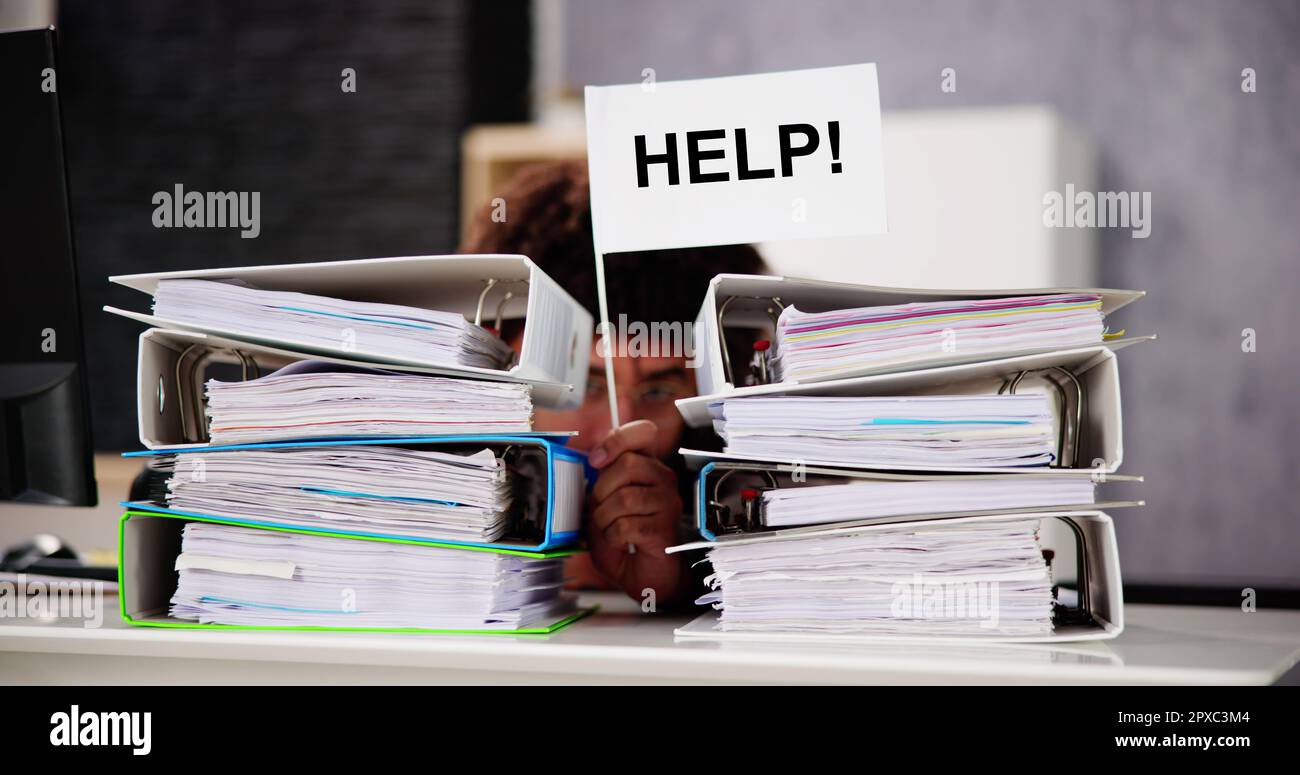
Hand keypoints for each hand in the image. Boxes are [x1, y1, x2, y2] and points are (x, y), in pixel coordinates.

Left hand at [586, 420, 688, 606]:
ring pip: (624, 497)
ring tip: (611, 529)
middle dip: (603, 489)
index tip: (597, 460)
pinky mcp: (664, 529)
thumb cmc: (625, 539)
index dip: (617, 439)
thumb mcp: (605, 503)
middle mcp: (663, 480)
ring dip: (605, 518)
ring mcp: (667, 504)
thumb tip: (594, 460)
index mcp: (648, 468)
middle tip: (602, 508)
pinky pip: (626, 526)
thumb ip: (602, 480)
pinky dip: (613, 538)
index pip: (644, 433)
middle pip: (629, 464)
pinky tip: (622, 542)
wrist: (645, 576)